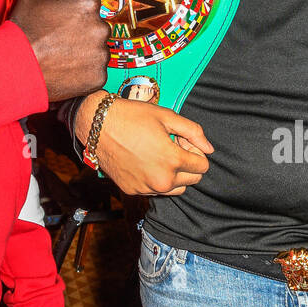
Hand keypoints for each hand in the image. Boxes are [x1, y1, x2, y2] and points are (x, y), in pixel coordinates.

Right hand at [9, 0, 108, 100]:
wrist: (17, 64)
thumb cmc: (24, 29)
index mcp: (88, 4)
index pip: (90, 6)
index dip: (76, 14)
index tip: (66, 22)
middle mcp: (100, 27)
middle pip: (97, 28)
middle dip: (83, 33)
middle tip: (62, 40)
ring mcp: (101, 53)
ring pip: (97, 50)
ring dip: (85, 52)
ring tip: (61, 55)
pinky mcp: (98, 75)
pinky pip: (95, 71)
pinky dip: (84, 72)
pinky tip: (65, 68)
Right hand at [73, 92, 212, 194]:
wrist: (97, 125)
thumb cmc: (132, 116)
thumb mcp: (167, 116)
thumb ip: (193, 132)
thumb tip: (209, 148)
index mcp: (172, 161)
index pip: (203, 166)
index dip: (195, 150)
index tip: (181, 140)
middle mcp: (161, 180)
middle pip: (192, 179)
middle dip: (186, 163)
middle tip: (170, 145)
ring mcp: (146, 188)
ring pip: (175, 188)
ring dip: (173, 174)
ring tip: (157, 153)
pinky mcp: (132, 190)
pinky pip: (154, 190)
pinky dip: (155, 178)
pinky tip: (143, 159)